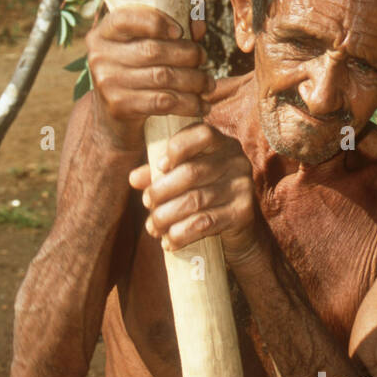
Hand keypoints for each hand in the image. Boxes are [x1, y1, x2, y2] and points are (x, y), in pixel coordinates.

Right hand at [87, 5, 214, 151]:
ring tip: (209, 85)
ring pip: (162, 76)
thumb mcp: (145, 50)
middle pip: (152, 49)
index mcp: (103, 34)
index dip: (156, 21)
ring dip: (193, 80)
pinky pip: (162, 102)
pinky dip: (188, 104)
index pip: (125, 18)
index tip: (180, 31)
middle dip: (186, 53)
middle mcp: (99, 56)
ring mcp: (107, 82)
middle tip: (204, 59)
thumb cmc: (137, 77)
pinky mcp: (120, 107)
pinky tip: (202, 105)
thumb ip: (171, 33)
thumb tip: (199, 25)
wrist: (115, 122)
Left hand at [129, 115, 259, 259]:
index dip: (178, 147)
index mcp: (222, 144)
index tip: (160, 166)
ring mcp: (242, 187)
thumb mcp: (183, 180)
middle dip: (161, 190)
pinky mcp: (242, 213)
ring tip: (153, 227)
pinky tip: (169, 242)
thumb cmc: (205, 196)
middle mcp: (237, 162)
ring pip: (195, 201)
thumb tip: (134, 179)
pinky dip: (181, 234)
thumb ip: (160, 174)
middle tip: (146, 203)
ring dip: (166, 217)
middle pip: (191, 172)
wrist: (237, 231)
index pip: (203, 134)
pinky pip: (204, 223)